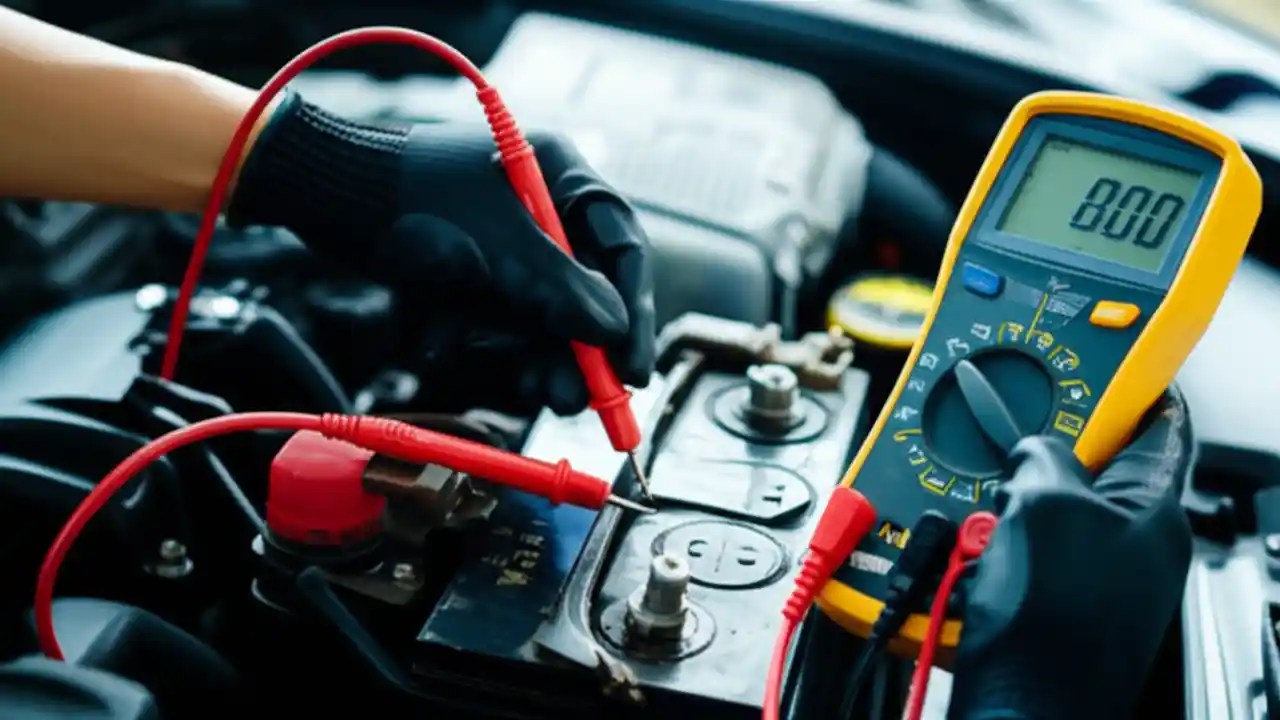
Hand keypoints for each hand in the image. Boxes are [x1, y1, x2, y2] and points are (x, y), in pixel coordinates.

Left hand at [228, 93, 654, 412]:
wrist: (318, 189)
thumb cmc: (411, 198)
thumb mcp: (497, 250)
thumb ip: (562, 292)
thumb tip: (616, 333)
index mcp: (558, 174)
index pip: (620, 244)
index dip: (634, 309)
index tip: (633, 367)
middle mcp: (538, 205)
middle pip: (584, 286)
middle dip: (582, 347)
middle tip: (583, 397)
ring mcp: (500, 237)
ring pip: (538, 309)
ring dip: (538, 353)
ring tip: (537, 395)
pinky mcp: (464, 266)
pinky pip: (491, 312)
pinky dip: (479, 336)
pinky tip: (446, 345)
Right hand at [947, 388, 1193, 719]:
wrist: (1018, 710)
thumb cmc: (1054, 626)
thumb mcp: (1045, 502)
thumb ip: (1043, 454)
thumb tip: (1030, 450)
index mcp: (1150, 513)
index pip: (1156, 426)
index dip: (1129, 385)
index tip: (1105, 357)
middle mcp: (1125, 545)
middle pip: (1080, 469)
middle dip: (1030, 461)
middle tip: (1003, 460)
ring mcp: (1084, 579)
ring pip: (1032, 513)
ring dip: (994, 512)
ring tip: (978, 531)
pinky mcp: (1043, 604)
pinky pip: (1008, 554)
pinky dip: (980, 550)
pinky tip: (966, 564)